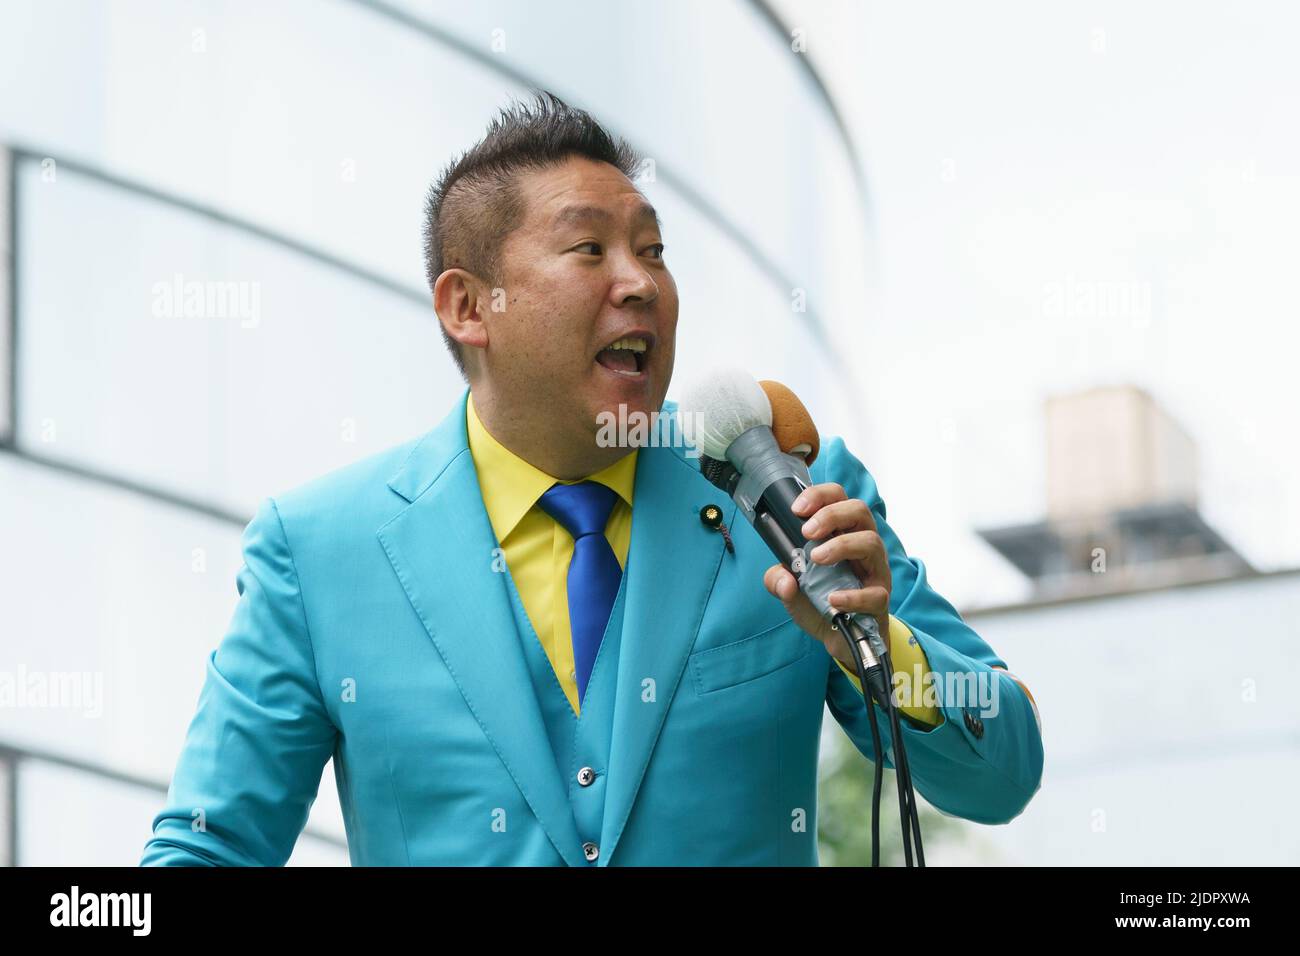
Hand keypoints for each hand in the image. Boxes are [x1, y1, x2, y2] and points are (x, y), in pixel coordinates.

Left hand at [761, 482, 891, 671]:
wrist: (841, 640)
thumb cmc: (821, 602)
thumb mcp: (791, 590)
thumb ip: (778, 580)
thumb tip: (784, 580)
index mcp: (841, 534)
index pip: (838, 498)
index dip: (820, 496)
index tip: (798, 508)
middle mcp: (861, 546)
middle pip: (859, 511)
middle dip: (831, 515)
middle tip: (807, 531)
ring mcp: (874, 570)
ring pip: (871, 542)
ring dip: (842, 545)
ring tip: (817, 559)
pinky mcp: (880, 599)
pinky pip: (874, 592)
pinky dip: (852, 595)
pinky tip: (833, 599)